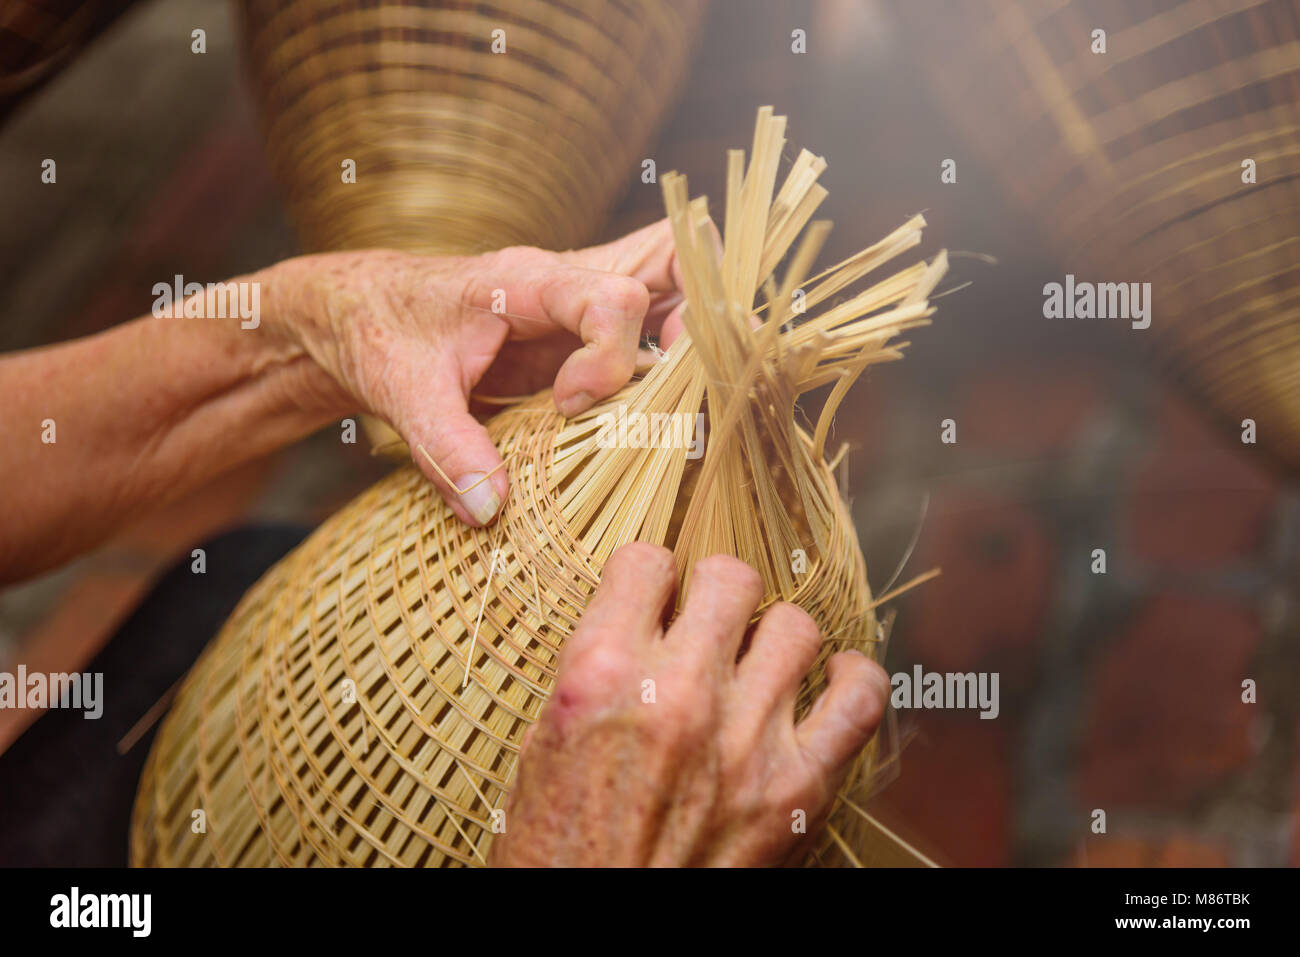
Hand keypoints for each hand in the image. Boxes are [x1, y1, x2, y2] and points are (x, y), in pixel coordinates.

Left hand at [263, 220, 687, 526]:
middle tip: (670, 379)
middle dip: (695, 314)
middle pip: (670, 256)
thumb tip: (492, 508)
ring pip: (670, 283)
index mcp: (524, 281)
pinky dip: (666, 362)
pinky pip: (647, 327)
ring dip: (688, 336)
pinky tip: (649, 410)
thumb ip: (448, 449)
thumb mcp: (402, 394)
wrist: (355, 312)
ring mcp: (578, 302)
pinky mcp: (579, 331)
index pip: (612, 296)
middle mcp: (564, 278)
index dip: (608, 359)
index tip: (567, 404)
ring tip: (670, 397)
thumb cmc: (377, 332)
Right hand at [487, 543, 889, 866]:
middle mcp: (679, 693)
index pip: (647, 562)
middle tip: (707, 628)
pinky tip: (833, 678)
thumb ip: (594, 674)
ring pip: (796, 625)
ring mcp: (747, 738)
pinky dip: (854, 679)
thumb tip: (639, 626)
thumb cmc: (560, 855)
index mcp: (602, 674)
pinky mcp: (798, 789)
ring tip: (758, 662)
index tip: (655, 599)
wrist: (598, 938)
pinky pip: (860, 698)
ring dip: (774, 637)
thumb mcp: (540, 747)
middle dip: (717, 596)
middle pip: (731, 577)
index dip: (651, 578)